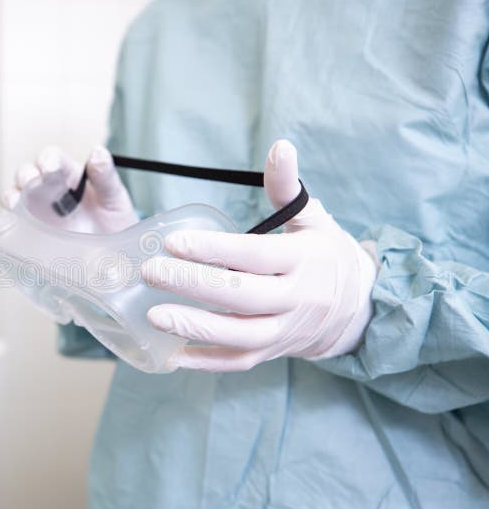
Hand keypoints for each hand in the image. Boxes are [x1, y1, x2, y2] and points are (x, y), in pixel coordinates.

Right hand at [2, 146, 137, 233]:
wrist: (114, 254)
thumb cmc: (114, 220)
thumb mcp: (114, 198)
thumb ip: (106, 176)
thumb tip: (98, 152)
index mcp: (69, 174)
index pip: (52, 158)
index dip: (49, 159)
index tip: (51, 167)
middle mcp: (49, 188)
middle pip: (28, 173)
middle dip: (26, 175)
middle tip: (32, 181)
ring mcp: (37, 209)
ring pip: (16, 193)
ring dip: (13, 194)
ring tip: (17, 201)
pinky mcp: (32, 230)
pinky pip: (15, 220)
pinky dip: (10, 217)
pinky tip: (15, 219)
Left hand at [141, 140, 377, 371]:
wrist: (358, 309)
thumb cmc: (325, 254)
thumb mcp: (313, 218)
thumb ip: (288, 187)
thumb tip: (280, 146)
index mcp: (304, 260)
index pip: (253, 255)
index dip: (213, 250)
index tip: (173, 242)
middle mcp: (296, 298)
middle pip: (241, 295)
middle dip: (192, 285)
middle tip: (150, 272)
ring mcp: (284, 331)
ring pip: (239, 334)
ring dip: (194, 327)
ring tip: (153, 317)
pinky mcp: (273, 353)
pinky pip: (238, 362)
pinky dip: (206, 361)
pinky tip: (170, 355)